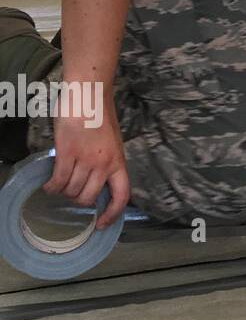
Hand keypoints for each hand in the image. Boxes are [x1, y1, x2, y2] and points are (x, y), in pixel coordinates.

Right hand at [47, 99, 129, 228]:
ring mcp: (87, 159)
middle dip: (77, 200)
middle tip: (70, 191)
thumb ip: (106, 161)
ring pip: (72, 190)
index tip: (101, 224)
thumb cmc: (99, 115)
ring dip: (62, 191)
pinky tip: (49, 184)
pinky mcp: (68, 153)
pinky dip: (51, 186)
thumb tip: (95, 180)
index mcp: (119, 161)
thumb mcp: (111, 142)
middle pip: (89, 198)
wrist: (90, 95)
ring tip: (58, 184)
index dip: (112, 213)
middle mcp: (105, 163)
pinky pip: (58, 180)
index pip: (122, 195)